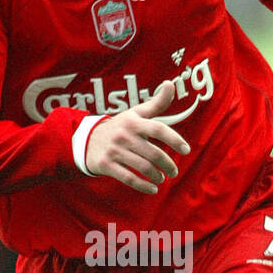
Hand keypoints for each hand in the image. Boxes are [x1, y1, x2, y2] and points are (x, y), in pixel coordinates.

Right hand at [85, 79, 190, 194]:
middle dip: (168, 164)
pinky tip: (153, 189)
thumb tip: (170, 84)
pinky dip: (143, 186)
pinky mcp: (106, 165)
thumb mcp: (135, 114)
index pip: (158, 129)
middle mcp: (124, 135)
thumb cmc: (120, 126)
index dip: (175, 139)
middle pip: (153, 153)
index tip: (186, 150)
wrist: (86, 140)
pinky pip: (128, 178)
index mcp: (133, 122)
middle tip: (174, 171)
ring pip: (143, 167)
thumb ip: (156, 103)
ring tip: (162, 178)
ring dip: (156, 175)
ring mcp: (114, 151)